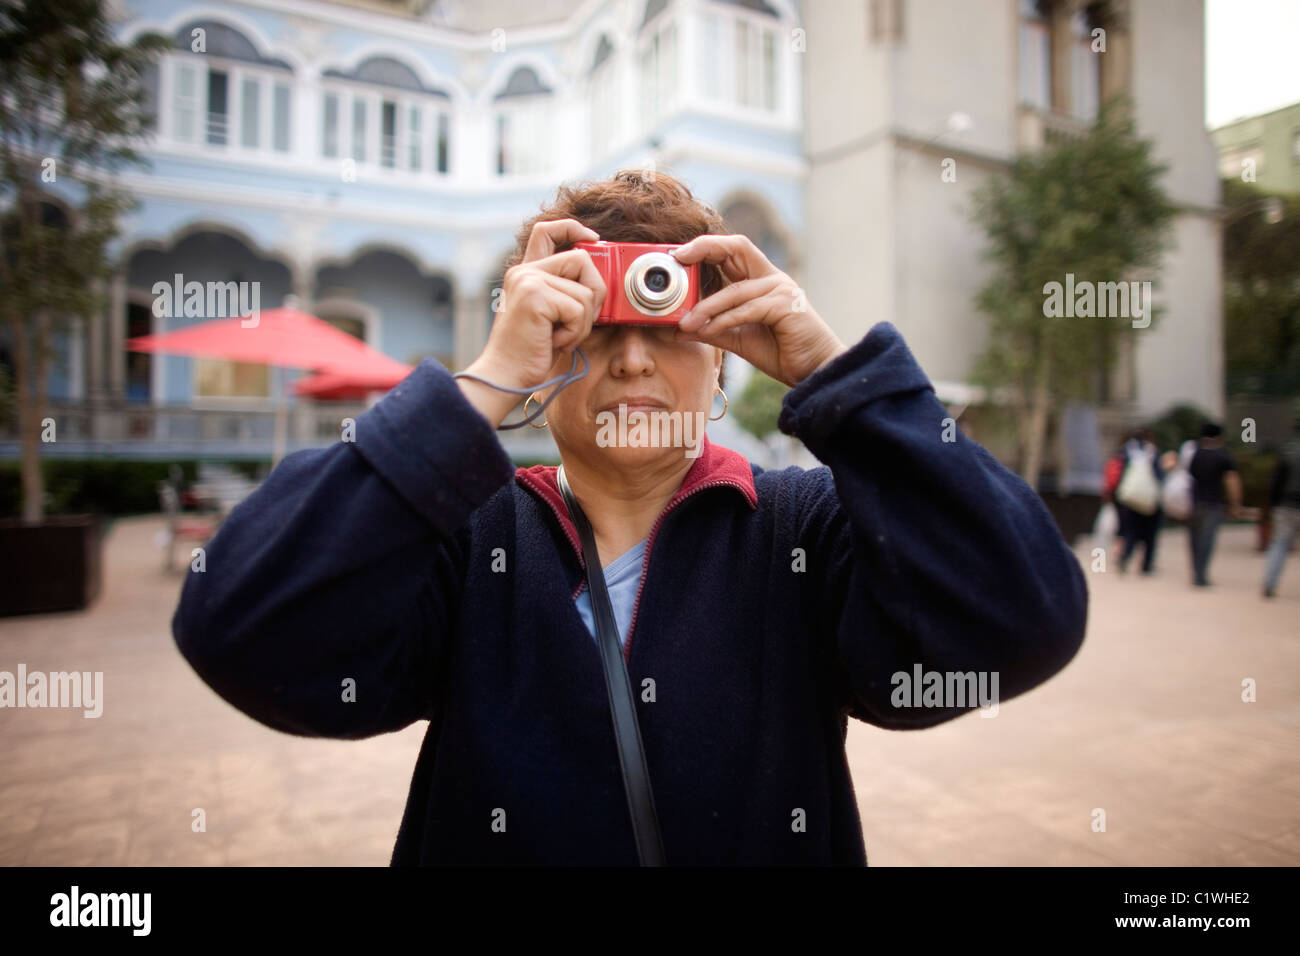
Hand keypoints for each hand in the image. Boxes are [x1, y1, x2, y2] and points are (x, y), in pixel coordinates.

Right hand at [458, 219, 605, 425]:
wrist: (505, 376)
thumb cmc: (530, 353)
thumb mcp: (552, 317)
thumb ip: (567, 294)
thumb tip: (600, 283)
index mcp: (526, 273)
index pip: (547, 230)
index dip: (573, 227)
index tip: (593, 238)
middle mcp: (525, 272)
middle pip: (582, 259)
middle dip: (594, 293)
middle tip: (578, 322)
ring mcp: (529, 281)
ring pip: (585, 291)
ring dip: (582, 324)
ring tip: (559, 337)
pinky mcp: (535, 297)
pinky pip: (579, 309)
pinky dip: (575, 332)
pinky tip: (555, 342)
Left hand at [670, 234, 846, 386]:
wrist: (814, 370)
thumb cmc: (780, 352)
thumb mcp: (737, 338)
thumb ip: (711, 329)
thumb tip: (677, 329)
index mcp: (761, 279)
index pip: (732, 251)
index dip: (706, 246)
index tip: (678, 254)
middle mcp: (772, 278)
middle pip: (737, 248)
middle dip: (706, 248)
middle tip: (678, 258)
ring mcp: (782, 289)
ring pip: (735, 290)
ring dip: (706, 307)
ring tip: (684, 323)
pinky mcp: (786, 306)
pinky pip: (746, 310)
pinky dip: (723, 321)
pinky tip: (705, 331)